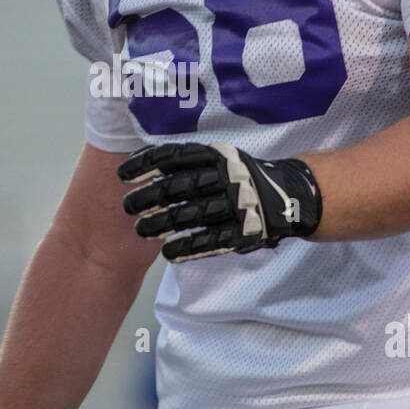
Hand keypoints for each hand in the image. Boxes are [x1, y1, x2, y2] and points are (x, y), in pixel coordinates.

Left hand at [119, 141, 322, 260]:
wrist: (288, 195)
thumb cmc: (238, 176)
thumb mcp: (217, 159)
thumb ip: (185, 161)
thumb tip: (140, 161)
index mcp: (217, 156)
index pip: (175, 157)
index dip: (146, 164)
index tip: (121, 175)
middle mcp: (227, 177)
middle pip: (180, 187)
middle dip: (149, 196)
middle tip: (126, 206)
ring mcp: (236, 204)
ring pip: (192, 214)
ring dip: (162, 224)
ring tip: (139, 230)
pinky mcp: (244, 231)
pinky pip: (211, 240)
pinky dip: (188, 247)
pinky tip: (167, 252)